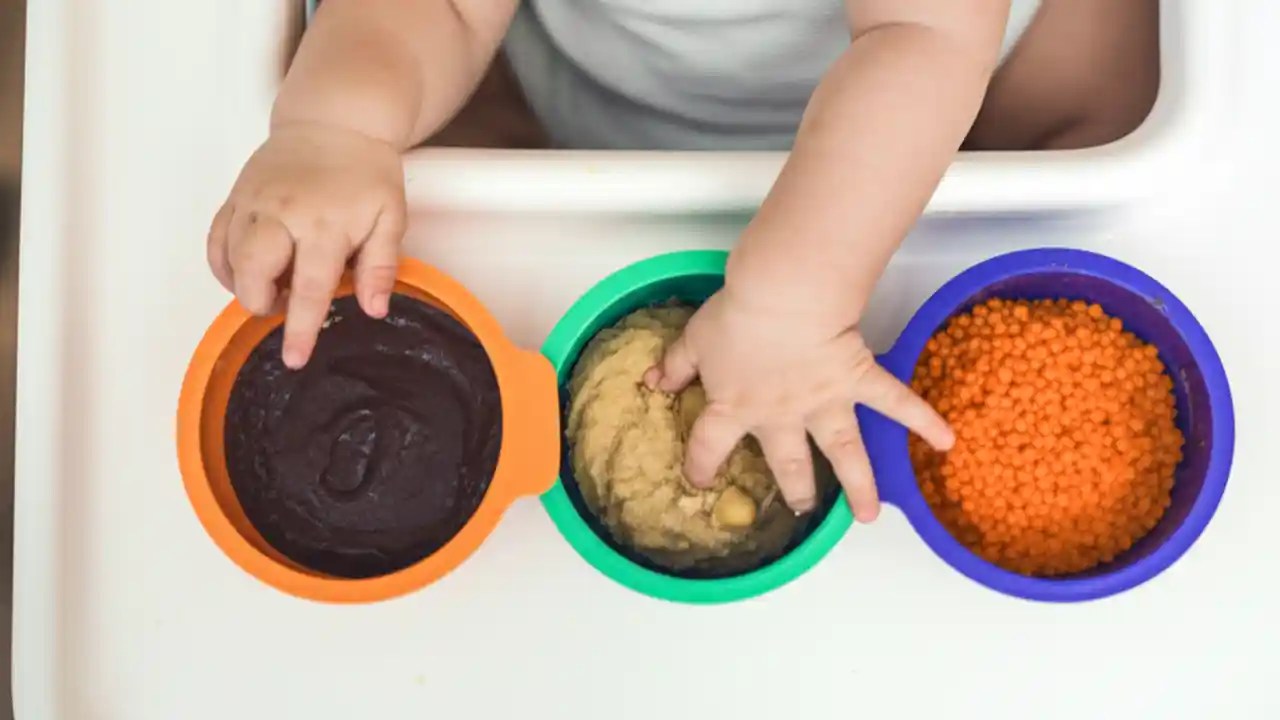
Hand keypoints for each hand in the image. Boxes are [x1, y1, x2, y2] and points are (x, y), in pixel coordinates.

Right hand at [207, 123, 406, 368]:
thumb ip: (381, 264)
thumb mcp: (391, 217)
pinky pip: (215, 238)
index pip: (310, 287)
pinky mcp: (236, 196)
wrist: (335, 120)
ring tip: (270, 287)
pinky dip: (222, 264)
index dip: (301, 328)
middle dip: (262, 302)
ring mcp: (253, 202)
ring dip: (243, 285)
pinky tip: (244, 274)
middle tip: (284, 305)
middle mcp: (282, 213)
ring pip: (228, 256)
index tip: (295, 357)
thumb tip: (374, 308)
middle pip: (254, 271)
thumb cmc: (366, 172)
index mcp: (325, 223)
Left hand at [644, 289, 954, 521]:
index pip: (710, 447)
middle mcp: (782, 416)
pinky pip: (895, 403)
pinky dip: (923, 421)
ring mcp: (824, 403)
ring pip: (843, 453)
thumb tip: (652, 381)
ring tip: (869, 517)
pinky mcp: (858, 381)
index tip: (697, 481)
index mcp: (736, 408)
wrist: (783, 297)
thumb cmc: (737, 316)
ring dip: (858, 485)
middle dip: (794, 490)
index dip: (701, 466)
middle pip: (786, 463)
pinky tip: (945, 442)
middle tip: (801, 509)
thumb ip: (674, 366)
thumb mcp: (694, 340)